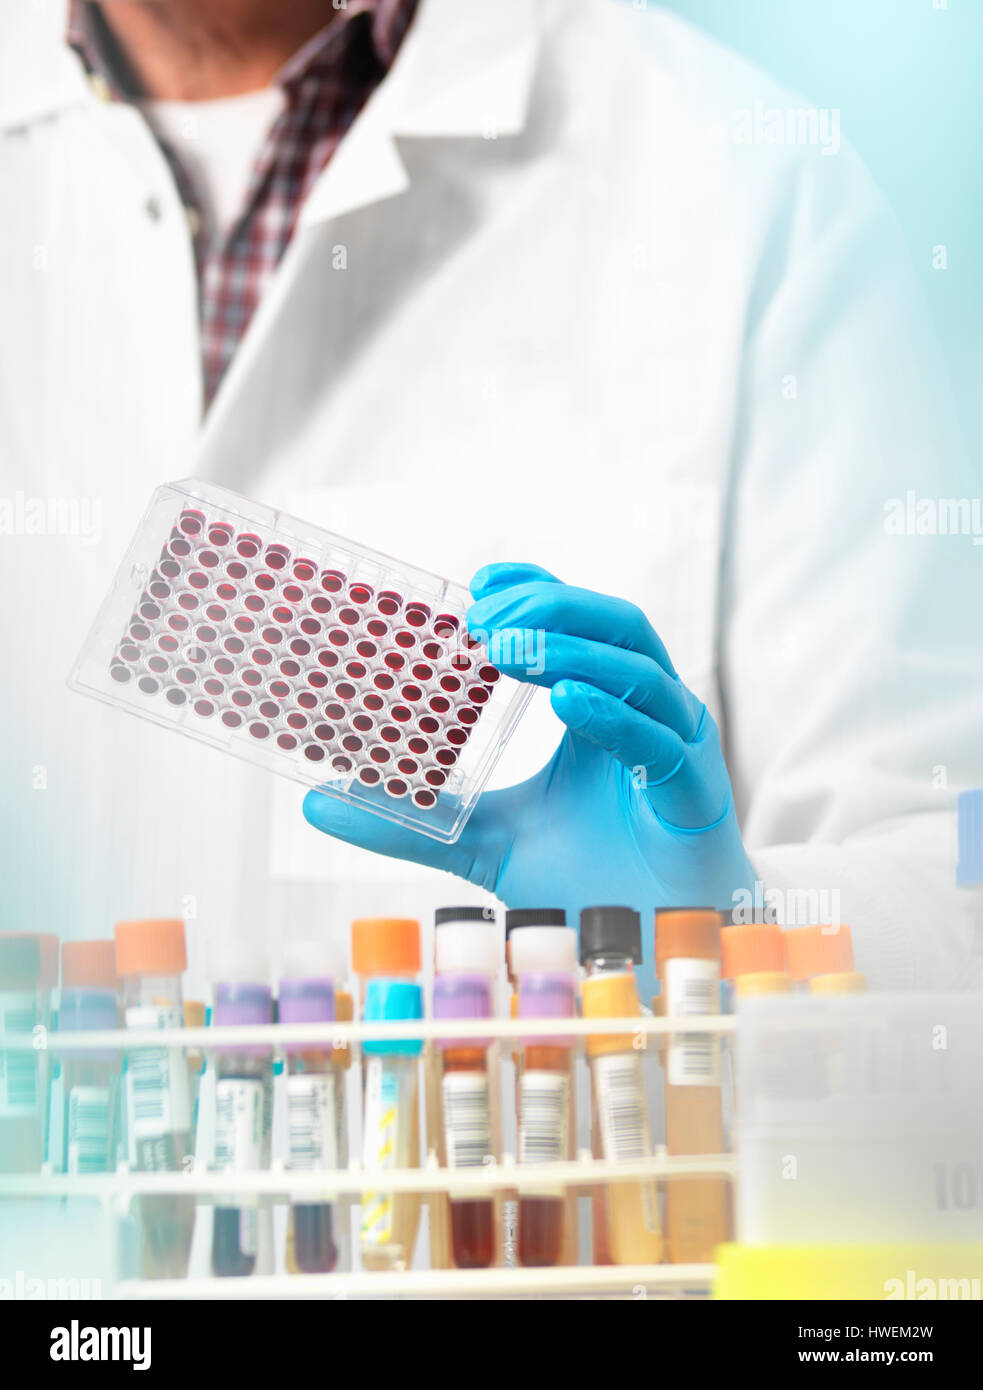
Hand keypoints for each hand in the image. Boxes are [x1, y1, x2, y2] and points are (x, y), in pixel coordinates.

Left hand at [303, 562, 753, 923]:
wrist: (657, 949)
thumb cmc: (588, 880)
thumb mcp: (484, 841)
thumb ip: (409, 821)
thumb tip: (317, 802)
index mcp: (605, 708)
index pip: (580, 620)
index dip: (537, 586)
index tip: (478, 582)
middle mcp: (649, 714)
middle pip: (616, 625)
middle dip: (552, 608)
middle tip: (483, 620)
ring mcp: (680, 749)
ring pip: (640, 671)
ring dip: (575, 650)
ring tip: (510, 649)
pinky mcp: (698, 796)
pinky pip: (660, 743)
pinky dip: (614, 715)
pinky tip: (565, 698)